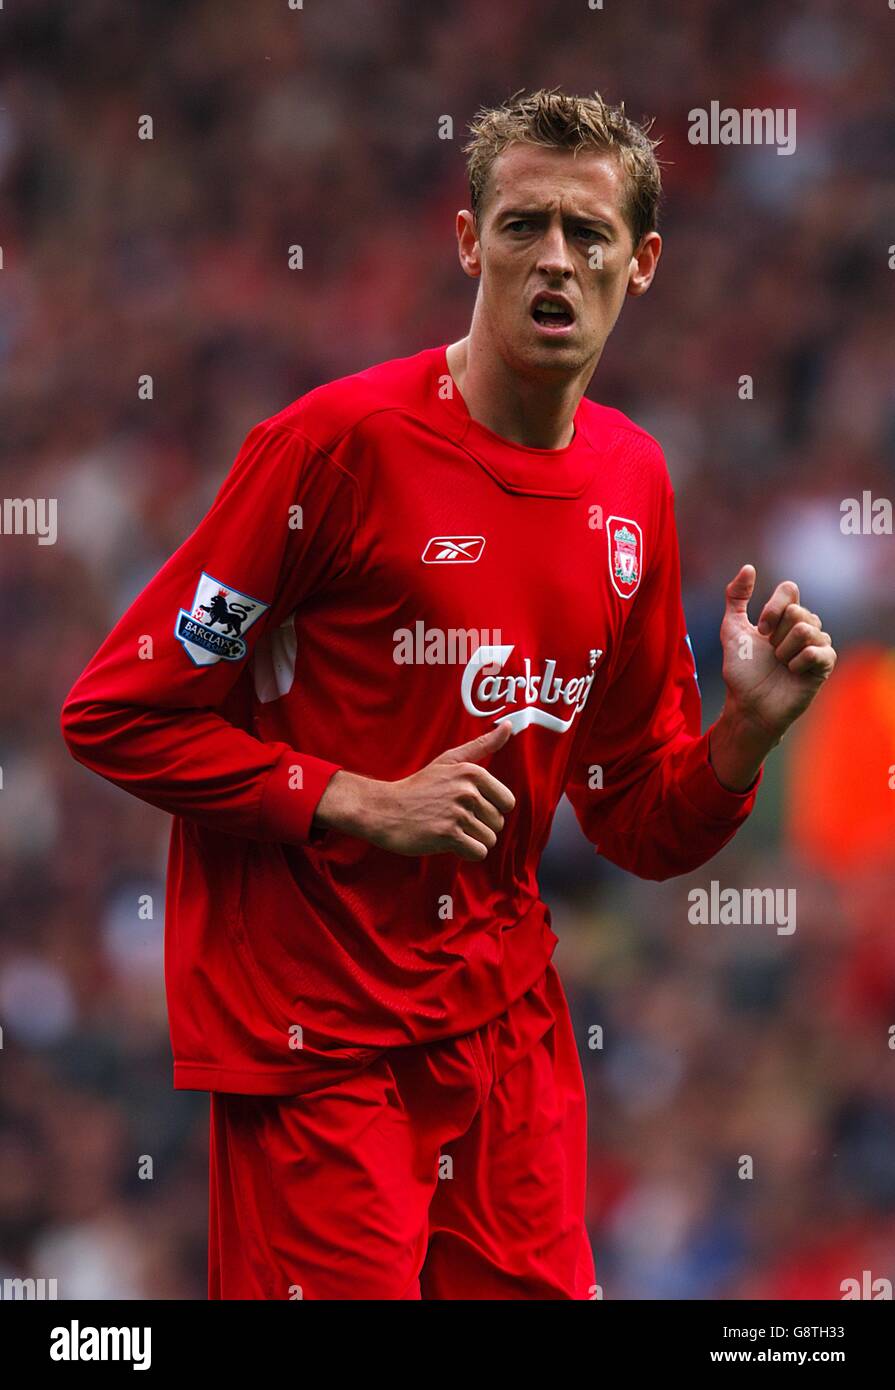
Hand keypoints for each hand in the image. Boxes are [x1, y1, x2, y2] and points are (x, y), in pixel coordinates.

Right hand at [313, 721, 515, 860]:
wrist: (385, 809)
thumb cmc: (419, 787)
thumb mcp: (449, 760)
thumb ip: (482, 745)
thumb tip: (508, 725)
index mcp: (472, 773)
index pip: (507, 802)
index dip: (490, 808)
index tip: (468, 805)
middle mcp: (468, 791)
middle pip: (498, 823)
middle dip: (479, 826)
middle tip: (453, 818)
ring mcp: (458, 813)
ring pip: (489, 840)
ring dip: (471, 840)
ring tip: (449, 829)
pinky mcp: (448, 835)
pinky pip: (478, 853)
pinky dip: (466, 852)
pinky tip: (448, 842)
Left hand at [721, 565, 836, 737]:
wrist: (748, 704)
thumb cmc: (741, 671)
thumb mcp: (731, 629)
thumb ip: (736, 597)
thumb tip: (748, 567)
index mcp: (785, 617)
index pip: (790, 590)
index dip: (773, 607)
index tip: (760, 630)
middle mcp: (804, 627)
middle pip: (797, 611)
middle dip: (776, 634)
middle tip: (771, 653)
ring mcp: (817, 645)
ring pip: (806, 628)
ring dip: (784, 650)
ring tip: (780, 664)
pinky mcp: (825, 665)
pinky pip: (818, 651)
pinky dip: (798, 662)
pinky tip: (792, 672)